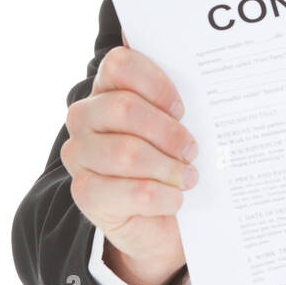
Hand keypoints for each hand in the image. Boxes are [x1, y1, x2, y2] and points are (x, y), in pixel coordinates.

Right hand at [61, 43, 197, 284]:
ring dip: (168, 168)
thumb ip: (178, 103)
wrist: (157, 220)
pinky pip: (132, 192)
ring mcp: (78, 155)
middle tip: (191, 149)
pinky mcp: (84, 193)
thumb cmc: (168, 161)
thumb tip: (206, 76)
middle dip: (168, 132)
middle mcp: (83, 117)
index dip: (156, 85)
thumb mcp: (176, 127)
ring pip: (127, 153)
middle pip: (123, 108)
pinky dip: (164, 197)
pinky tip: (175, 199)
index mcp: (105, 89)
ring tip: (188, 177)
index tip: (182, 109)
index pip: (119, 65)